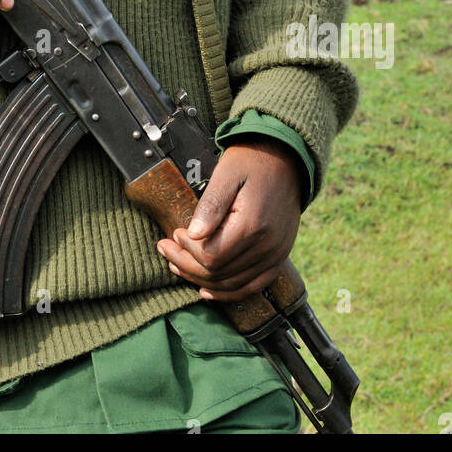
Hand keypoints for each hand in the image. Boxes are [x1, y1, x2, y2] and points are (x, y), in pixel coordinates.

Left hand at [156, 136, 301, 301]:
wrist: (286, 159)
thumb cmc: (252, 162)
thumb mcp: (227, 173)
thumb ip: (211, 205)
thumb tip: (193, 235)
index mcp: (252, 225)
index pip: (211, 256)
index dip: (187, 250)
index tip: (174, 233)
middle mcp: (267, 247)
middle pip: (219, 273)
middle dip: (187, 265)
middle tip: (165, 249)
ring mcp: (275, 255)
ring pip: (232, 284)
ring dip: (201, 279)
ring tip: (178, 266)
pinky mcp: (279, 257)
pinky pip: (253, 286)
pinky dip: (229, 292)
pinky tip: (207, 290)